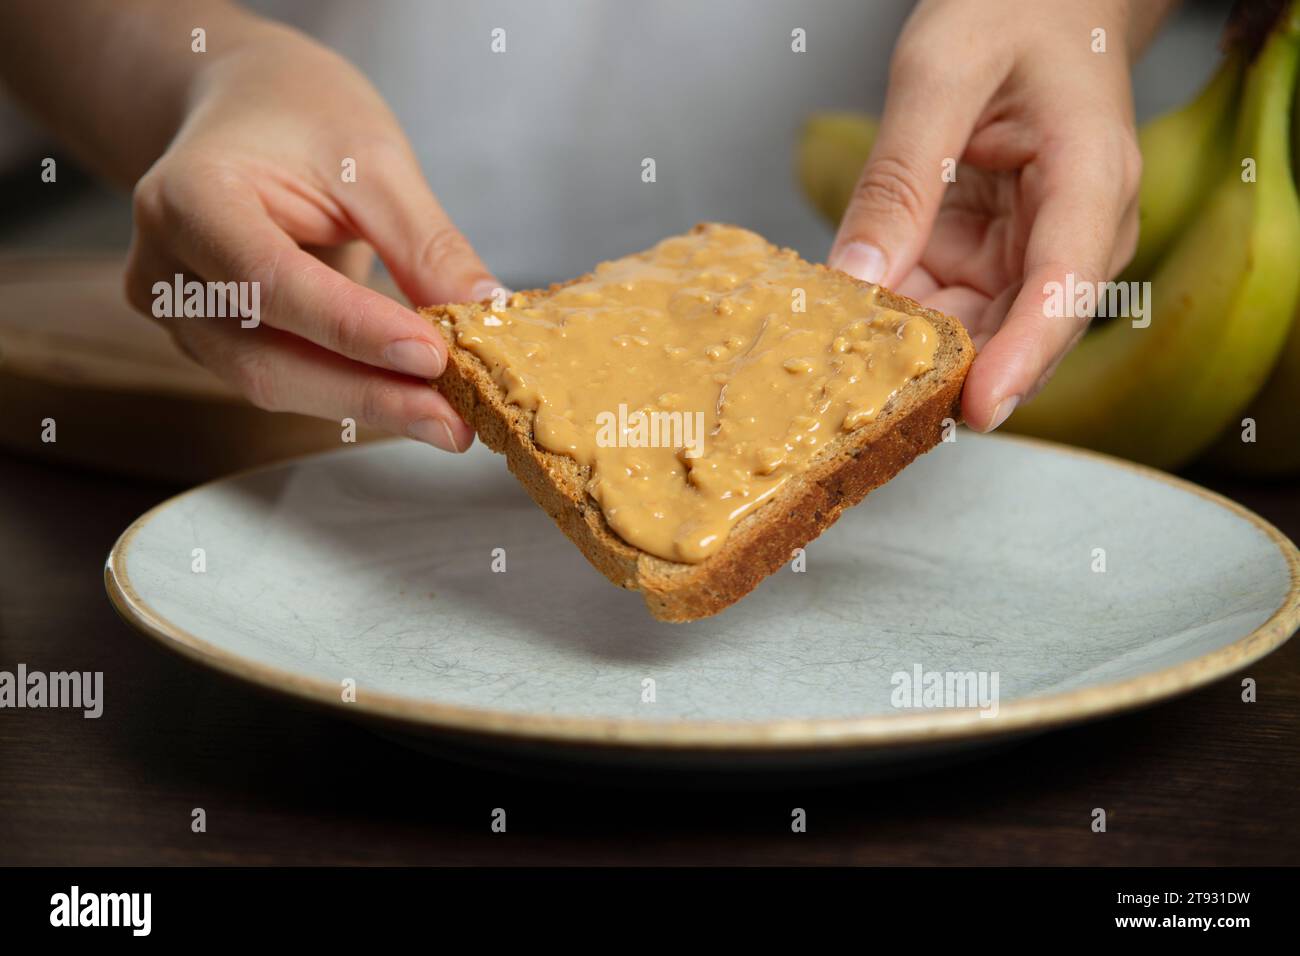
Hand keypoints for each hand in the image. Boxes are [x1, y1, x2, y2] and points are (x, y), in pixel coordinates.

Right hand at [124, 24, 494, 450]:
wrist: (244, 110)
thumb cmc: (299, 116)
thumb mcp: (374, 158)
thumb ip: (424, 241)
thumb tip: (484, 312)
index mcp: (188, 198)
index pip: (272, 282)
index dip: (354, 330)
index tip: (433, 357)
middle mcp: (167, 268)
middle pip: (264, 359)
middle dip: (368, 395)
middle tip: (454, 420)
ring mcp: (182, 314)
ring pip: (273, 383)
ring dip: (366, 405)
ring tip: (447, 417)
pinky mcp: (212, 341)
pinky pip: (284, 378)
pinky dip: (351, 392)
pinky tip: (411, 399)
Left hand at [829, 0, 1156, 431]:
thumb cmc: (1009, 12)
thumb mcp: (939, 73)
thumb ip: (901, 176)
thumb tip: (858, 277)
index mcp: (1090, 178)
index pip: (1064, 286)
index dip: (1022, 357)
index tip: (976, 409)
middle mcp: (1077, 230)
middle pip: (1018, 329)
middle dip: (946, 366)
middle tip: (861, 393)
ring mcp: (1036, 250)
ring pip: (977, 329)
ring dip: (914, 348)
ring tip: (841, 358)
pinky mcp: (996, 256)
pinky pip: (949, 304)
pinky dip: (901, 315)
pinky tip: (850, 321)